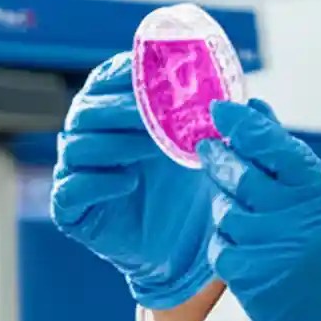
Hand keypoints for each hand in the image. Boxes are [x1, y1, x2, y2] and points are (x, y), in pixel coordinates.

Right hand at [51, 52, 215, 308]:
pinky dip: (98, 182)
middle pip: (87, 108)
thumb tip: (250, 101)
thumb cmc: (197, 187)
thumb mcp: (216, 148)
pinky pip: (70, 189)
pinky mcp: (71, 210)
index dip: (125, 72)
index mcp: (116, 110)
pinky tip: (130, 182)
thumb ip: (227, 122)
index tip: (152, 73)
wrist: (187, 248)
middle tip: (157, 113)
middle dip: (124, 108)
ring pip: (77, 145)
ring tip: (153, 147)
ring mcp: (77, 172)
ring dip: (116, 142)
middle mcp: (89, 135)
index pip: (106, 78)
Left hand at [198, 100, 320, 320]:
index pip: (272, 143)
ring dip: (223, 202)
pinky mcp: (249, 275)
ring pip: (224, 209)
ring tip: (237, 206)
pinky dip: (223, 239)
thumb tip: (255, 108)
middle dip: (218, 156)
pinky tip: (239, 241)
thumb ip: (285, 155)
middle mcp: (294, 214)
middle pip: (240, 174)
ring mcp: (270, 245)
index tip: (221, 109)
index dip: (242, 123)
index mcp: (318, 189)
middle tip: (208, 146)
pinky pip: (219, 244)